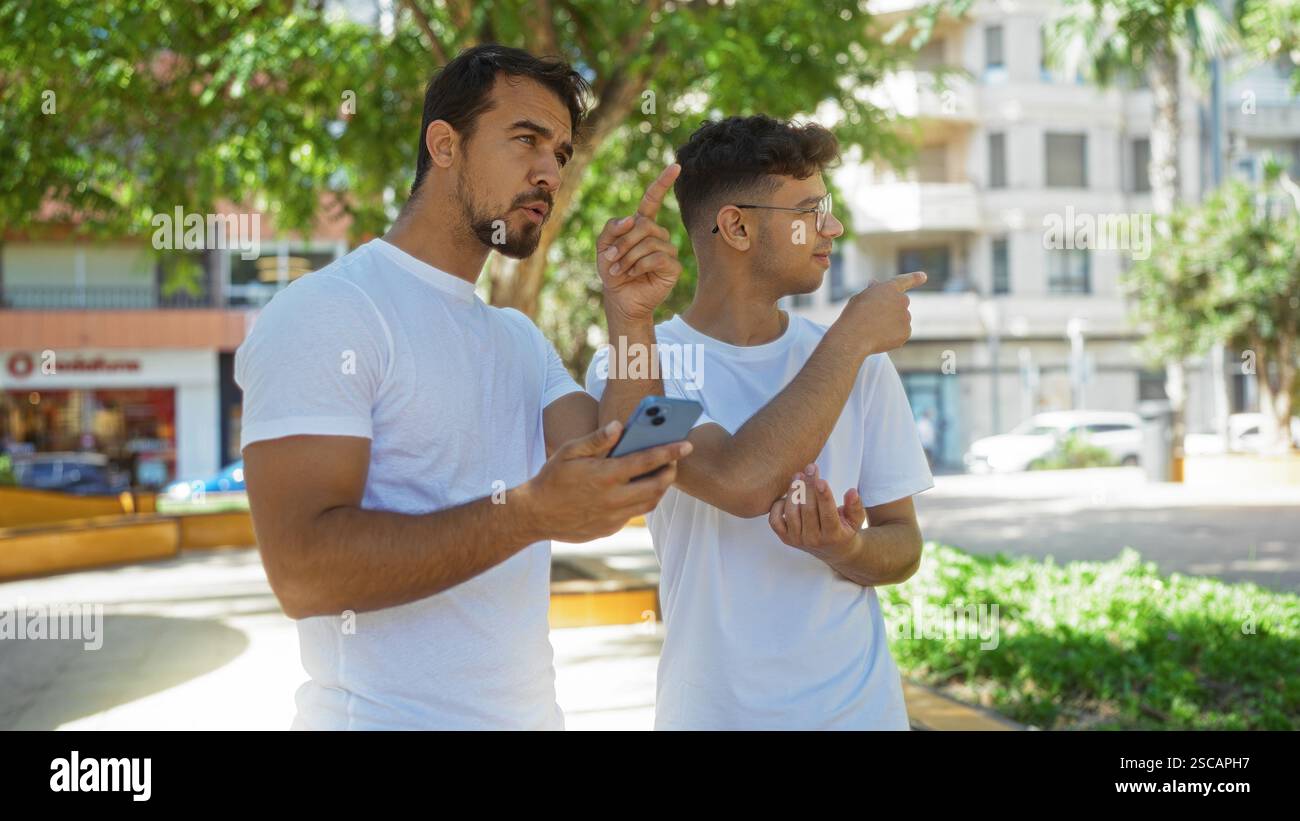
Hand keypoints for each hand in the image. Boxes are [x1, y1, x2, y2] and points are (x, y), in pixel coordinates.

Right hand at [517, 420, 691, 541]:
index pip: (647, 461)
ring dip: (660, 487)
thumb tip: (619, 425)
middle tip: (675, 460)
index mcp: (605, 475)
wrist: (536, 515)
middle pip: (657, 485)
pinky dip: (643, 500)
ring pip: (651, 502)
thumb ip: (596, 439)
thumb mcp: (569, 452)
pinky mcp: (611, 528)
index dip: (670, 451)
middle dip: (671, 470)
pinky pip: (635, 513)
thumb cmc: (552, 478)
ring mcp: (613, 516)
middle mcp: (614, 498)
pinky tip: (640, 489)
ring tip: (662, 474)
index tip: (686, 444)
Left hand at [598, 163, 681, 324]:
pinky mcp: (673, 267)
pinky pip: (657, 258)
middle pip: (644, 225)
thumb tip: (631, 220)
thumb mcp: (602, 247)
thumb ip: (611, 229)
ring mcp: (667, 250)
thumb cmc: (612, 271)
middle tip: (611, 259)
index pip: (653, 200)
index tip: (676, 166)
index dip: (663, 183)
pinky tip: (633, 274)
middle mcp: (657, 235)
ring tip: (620, 270)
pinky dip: (639, 266)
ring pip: (649, 242)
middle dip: (623, 242)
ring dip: (628, 257)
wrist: (619, 298)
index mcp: (641, 225)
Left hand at [767, 464, 866, 562]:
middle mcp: (813, 540)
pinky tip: (787, 495)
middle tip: (810, 467)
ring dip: (793, 491)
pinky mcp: (785, 538)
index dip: (824, 497)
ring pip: (791, 513)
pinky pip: (775, 521)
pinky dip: (777, 506)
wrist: (833, 551)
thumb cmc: (845, 530)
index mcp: (833, 536)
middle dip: (808, 486)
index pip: (828, 515)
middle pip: (808, 510)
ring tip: (798, 475)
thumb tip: (852, 492)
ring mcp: (797, 540)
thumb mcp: (856, 520)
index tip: (821, 480)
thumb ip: (855, 506)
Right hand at [830, 271, 926, 357]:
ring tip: (874, 329)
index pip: (905, 281)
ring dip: (891, 323)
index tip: (923, 276)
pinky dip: (893, 336)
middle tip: (875, 317)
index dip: (914, 278)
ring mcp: (905, 317)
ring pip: (901, 319)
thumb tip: (875, 284)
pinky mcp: (906, 332)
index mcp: (889, 288)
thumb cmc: (854, 316)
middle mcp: (901, 300)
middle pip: (901, 304)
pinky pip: (902, 333)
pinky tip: (880, 338)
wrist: (854, 336)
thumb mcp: (860, 298)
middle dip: (892, 308)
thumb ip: (872, 291)